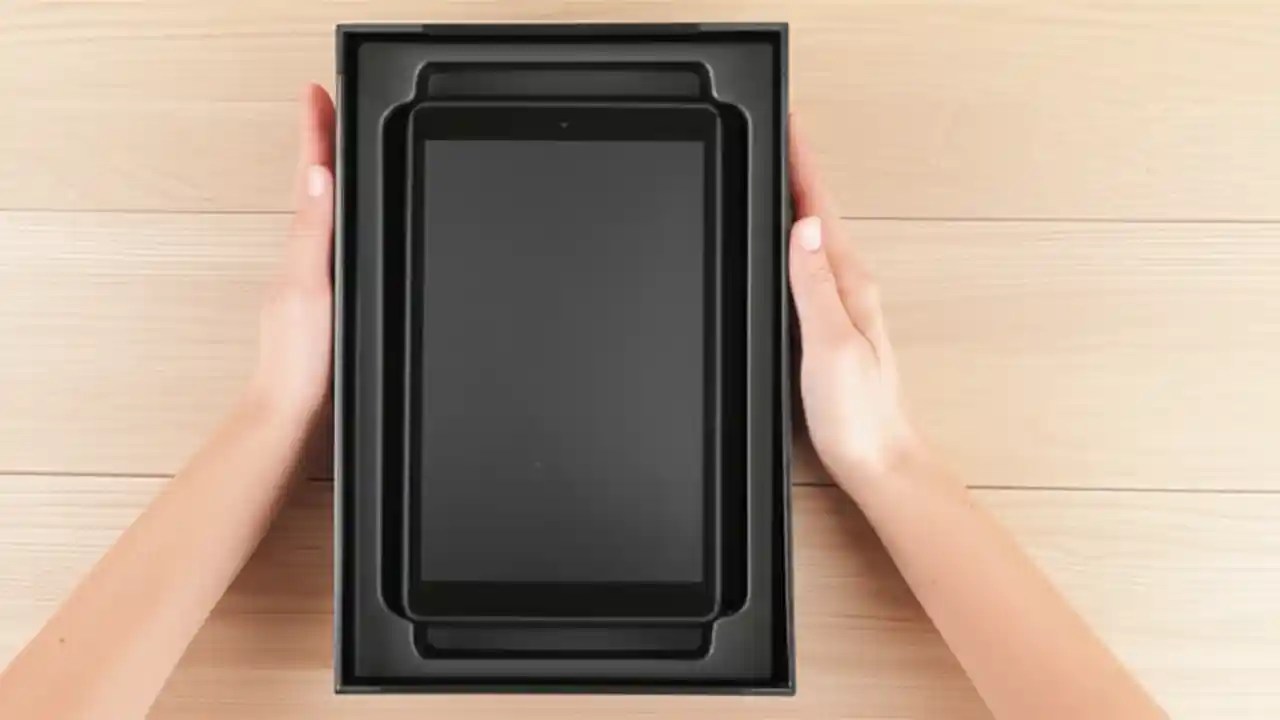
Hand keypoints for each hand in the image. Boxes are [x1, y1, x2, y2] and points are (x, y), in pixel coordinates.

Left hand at [249, 84, 335, 420]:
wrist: (291, 419)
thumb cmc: (300, 363)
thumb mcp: (309, 288)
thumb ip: (315, 233)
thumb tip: (322, 176)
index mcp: (301, 251)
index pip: (312, 180)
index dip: (315, 135)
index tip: (318, 94)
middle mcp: (303, 263)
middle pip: (315, 193)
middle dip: (321, 149)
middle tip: (326, 112)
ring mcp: (311, 286)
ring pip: (322, 223)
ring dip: (328, 186)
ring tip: (333, 155)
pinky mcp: (323, 310)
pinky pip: (331, 254)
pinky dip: (339, 229)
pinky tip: (345, 233)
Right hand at [788, 120, 919, 492]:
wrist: (879, 463)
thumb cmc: (858, 415)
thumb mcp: (829, 345)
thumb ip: (815, 286)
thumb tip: (805, 229)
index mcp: (849, 285)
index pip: (820, 210)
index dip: (802, 164)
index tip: (790, 125)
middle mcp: (850, 290)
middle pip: (819, 217)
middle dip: (799, 171)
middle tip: (782, 134)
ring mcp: (843, 309)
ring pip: (816, 242)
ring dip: (801, 204)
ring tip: (784, 174)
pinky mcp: (832, 330)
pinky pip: (812, 271)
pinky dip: (798, 246)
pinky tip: (790, 247)